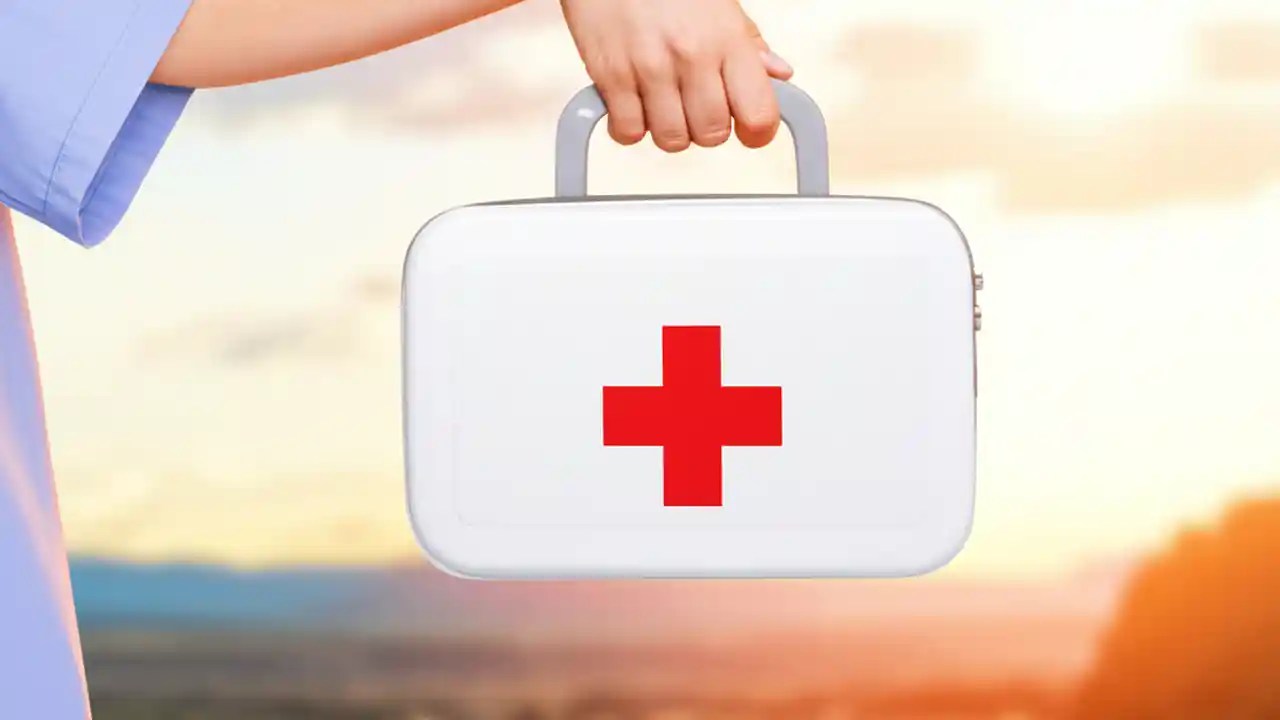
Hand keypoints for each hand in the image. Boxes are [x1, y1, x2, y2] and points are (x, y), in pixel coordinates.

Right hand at [559, 0, 793, 151]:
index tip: (749, 129)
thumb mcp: (719, 5)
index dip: (757, 132)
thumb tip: (780, 75)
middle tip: (695, 105)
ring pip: (671, 140)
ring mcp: (649, 67)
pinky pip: (628, 132)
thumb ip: (749, 44)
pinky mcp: (610, 76)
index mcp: (727, 39)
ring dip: (668, 129)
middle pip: (712, 135)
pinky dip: (630, 127)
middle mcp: (692, 55)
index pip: (759, 114)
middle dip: (706, 129)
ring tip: (661, 101)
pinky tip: (633, 102)